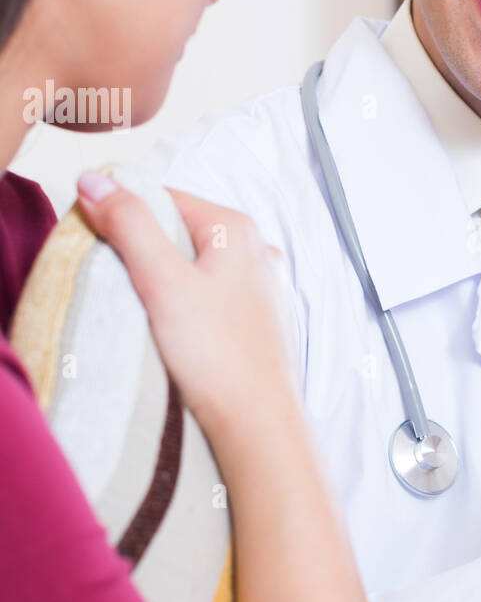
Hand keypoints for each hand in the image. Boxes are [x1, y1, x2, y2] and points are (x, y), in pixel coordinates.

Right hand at [77, 172, 298, 442]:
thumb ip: (129, 225)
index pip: (164, 198)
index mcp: (237, 229)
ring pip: (196, 266)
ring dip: (164, 282)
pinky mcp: (259, 321)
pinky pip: (212, 297)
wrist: (258, 422)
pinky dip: (186, 305)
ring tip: (145, 312)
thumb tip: (96, 179)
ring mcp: (263, 287)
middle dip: (144, 251)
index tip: (95, 244)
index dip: (123, 215)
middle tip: (117, 283)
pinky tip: (174, 332)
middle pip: (181, 232)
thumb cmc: (216, 353)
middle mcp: (259, 250)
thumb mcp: (162, 281)